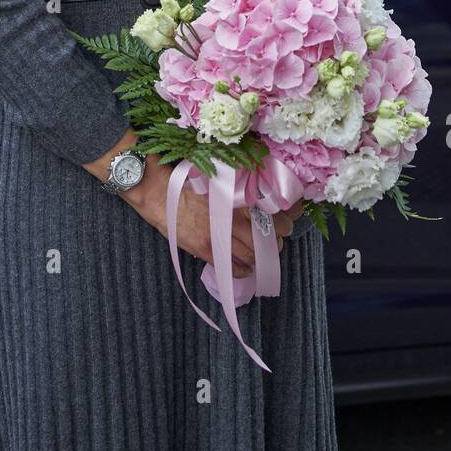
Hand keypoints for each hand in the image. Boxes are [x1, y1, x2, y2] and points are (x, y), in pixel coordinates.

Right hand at [124, 152, 294, 276]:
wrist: (159, 194)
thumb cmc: (187, 182)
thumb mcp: (219, 180)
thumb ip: (240, 189)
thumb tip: (262, 195)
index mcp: (238, 196)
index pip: (273, 210)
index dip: (288, 215)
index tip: (292, 216)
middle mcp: (233, 217)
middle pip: (270, 233)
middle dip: (278, 237)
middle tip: (277, 236)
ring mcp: (221, 236)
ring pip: (256, 253)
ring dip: (263, 255)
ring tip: (263, 252)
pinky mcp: (208, 250)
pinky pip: (235, 267)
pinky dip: (245, 269)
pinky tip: (247, 267)